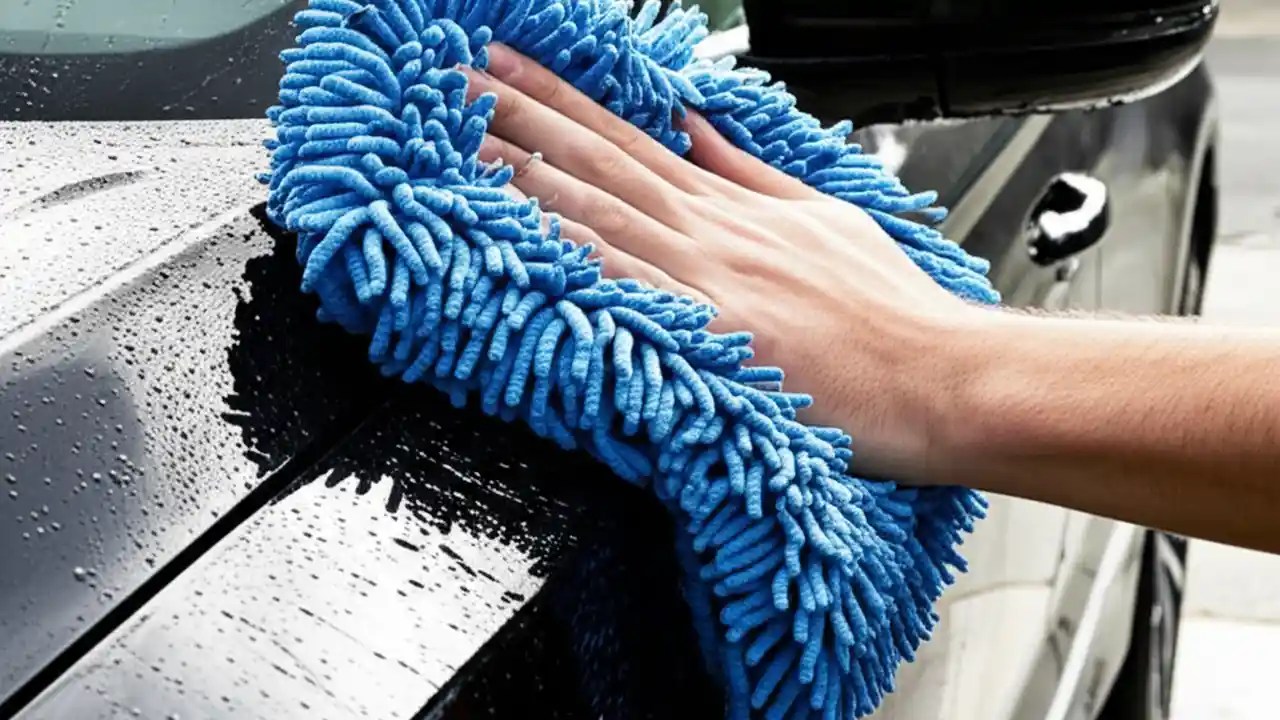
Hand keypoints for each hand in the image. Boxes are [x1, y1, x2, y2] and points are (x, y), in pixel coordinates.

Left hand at [465, 45, 984, 482]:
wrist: (935, 378)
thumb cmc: (888, 313)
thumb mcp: (822, 217)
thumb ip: (747, 172)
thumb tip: (693, 127)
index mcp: (731, 207)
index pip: (623, 134)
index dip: (557, 95)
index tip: (504, 62)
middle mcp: (708, 234)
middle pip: (593, 160)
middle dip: (516, 114)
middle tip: (449, 77)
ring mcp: (704, 281)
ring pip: (596, 212)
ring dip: (520, 173)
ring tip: (458, 140)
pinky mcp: (709, 335)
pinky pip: (622, 287)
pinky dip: (566, 255)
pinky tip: (516, 236)